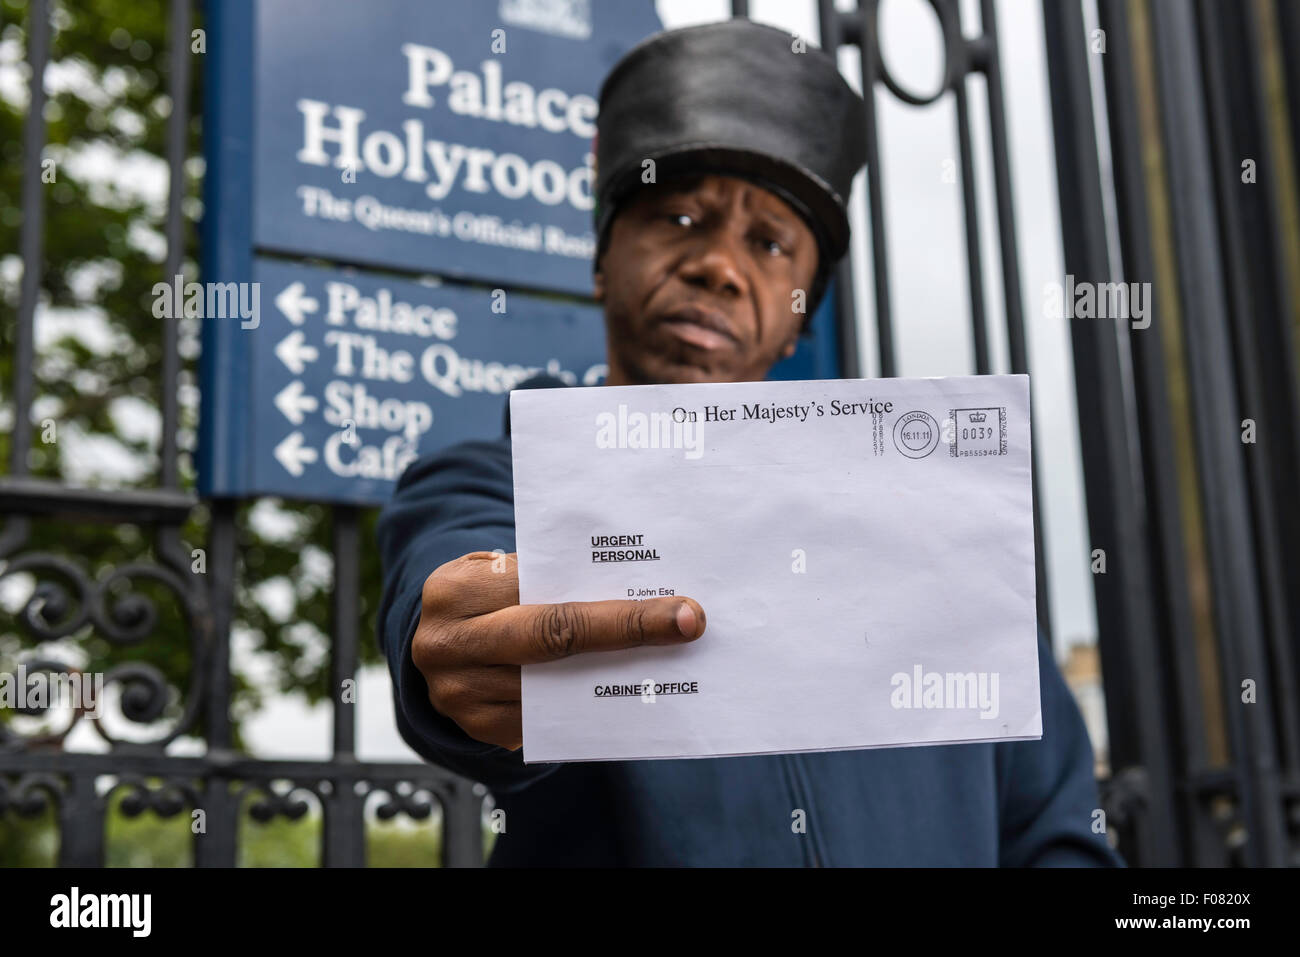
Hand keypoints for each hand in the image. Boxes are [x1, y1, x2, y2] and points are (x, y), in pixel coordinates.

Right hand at [412, 551, 705, 749]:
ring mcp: (458, 694)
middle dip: (629, 631)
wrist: (432, 641)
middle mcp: (449, 645)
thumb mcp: (497, 572)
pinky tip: (622, 689)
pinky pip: (545, 720)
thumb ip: (548, 579)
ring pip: (556, 687)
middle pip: (555, 640)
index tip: (680, 609)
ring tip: (666, 659)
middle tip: (689, 626)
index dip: (620, 608)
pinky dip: (588, 704)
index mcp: (456, 591)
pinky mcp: (475, 727)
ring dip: (616, 674)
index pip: (552, 599)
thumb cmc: (483, 596)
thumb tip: (636, 592)